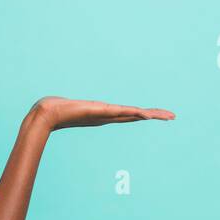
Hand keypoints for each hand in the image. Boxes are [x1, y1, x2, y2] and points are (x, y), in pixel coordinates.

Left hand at [32, 96, 174, 130]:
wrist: (47, 113)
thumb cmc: (58, 110)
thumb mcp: (72, 106)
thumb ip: (73, 105)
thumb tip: (69, 103)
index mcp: (104, 115)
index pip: (129, 114)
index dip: (144, 115)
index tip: (158, 115)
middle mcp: (107, 116)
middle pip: (135, 115)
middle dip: (154, 115)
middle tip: (172, 116)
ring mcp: (104, 115)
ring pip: (131, 114)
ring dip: (149, 115)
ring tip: (165, 116)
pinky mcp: (98, 112)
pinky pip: (120, 112)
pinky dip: (133, 113)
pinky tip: (144, 114)